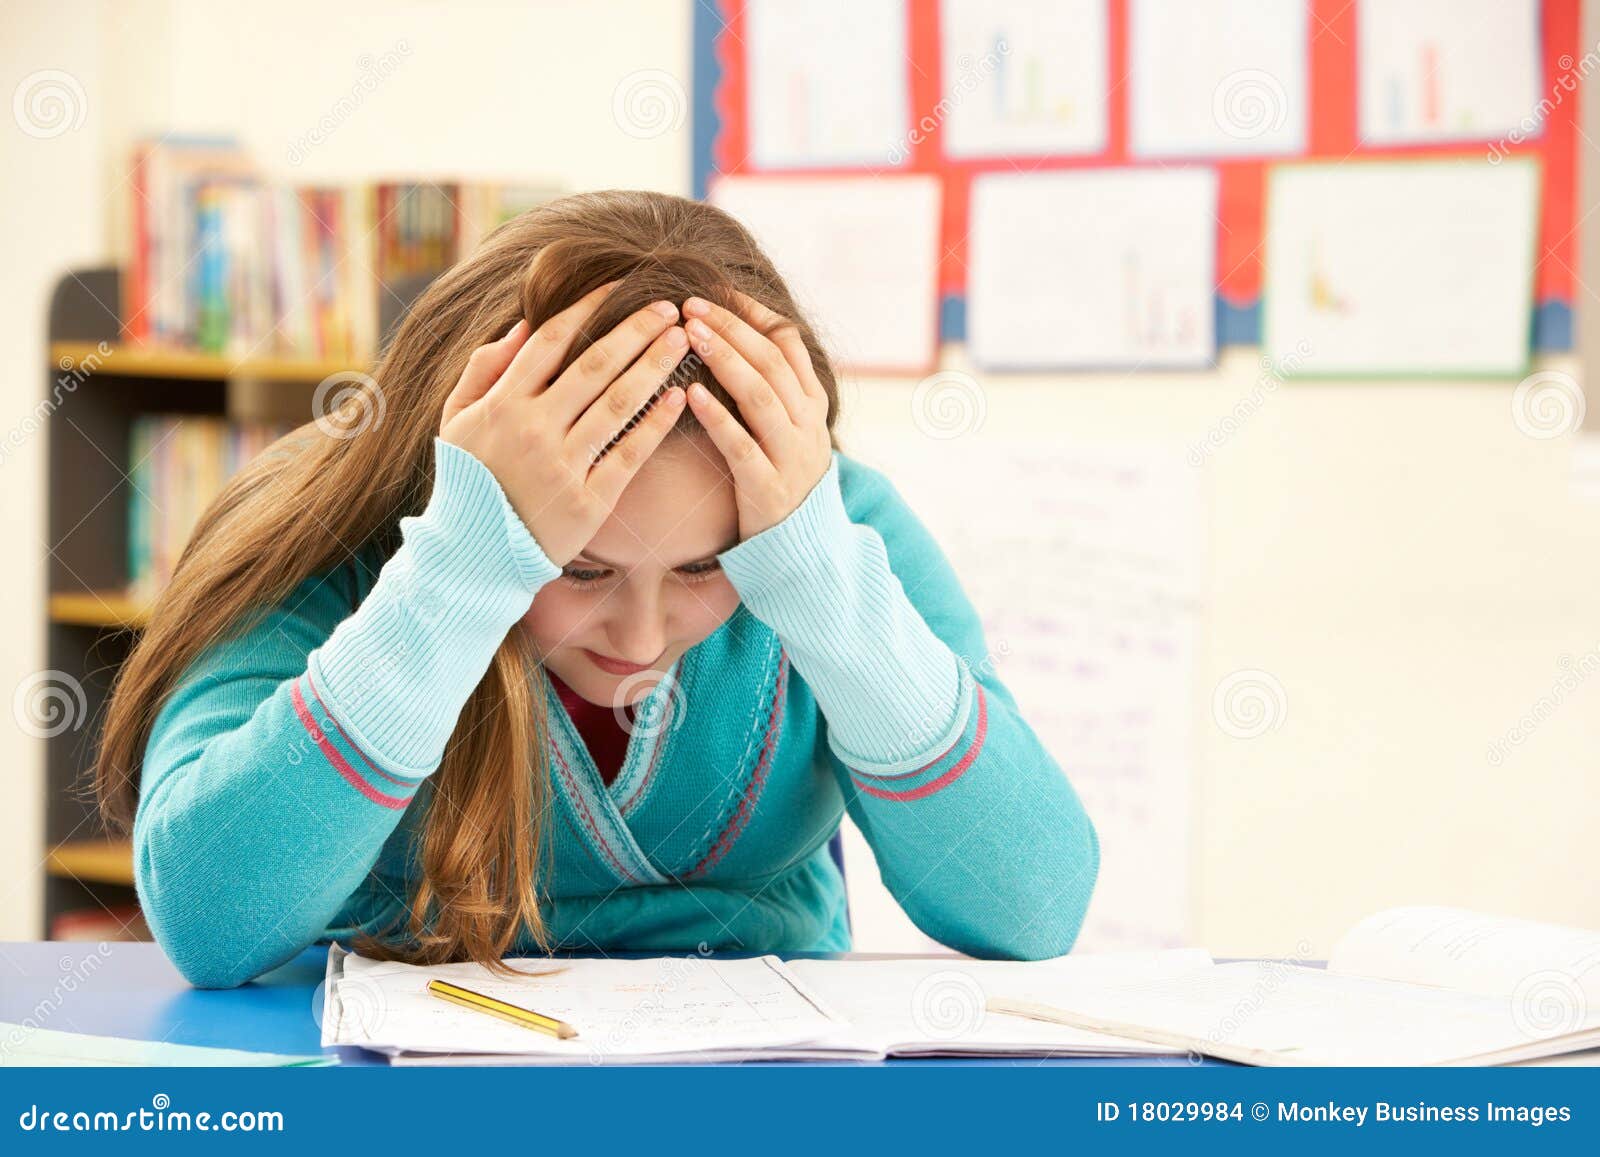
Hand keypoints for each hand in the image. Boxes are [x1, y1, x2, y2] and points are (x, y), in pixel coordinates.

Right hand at [439, 282, 689, 565]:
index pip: (552, 339)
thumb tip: (524, 324)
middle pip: (595, 365)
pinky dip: (656, 424)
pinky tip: (680, 398)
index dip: (590, 306)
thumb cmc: (467, 479)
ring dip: (655, 367)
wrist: (472, 554)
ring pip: (618, 404)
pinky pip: (629, 454)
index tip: (620, 284)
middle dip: (636, 330)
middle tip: (670, 306)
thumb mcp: (456, 419)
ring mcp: (563, 465)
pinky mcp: (588, 501)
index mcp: (503, 402)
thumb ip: (484, 368)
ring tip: (683, 340)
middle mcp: (534, 428)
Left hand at [681, 292, 832, 539]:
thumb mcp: (788, 428)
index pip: (789, 342)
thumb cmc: (780, 476)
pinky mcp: (769, 489)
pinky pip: (743, 446)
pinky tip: (691, 394)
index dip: (753, 312)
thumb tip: (732, 332)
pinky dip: (718, 417)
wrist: (802, 546)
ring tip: (691, 335)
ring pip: (762, 396)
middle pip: (772, 362)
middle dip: (732, 328)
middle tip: (692, 305)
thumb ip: (770, 386)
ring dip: (726, 360)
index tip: (717, 289)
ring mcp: (792, 456)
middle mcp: (808, 425)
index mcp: (813, 404)